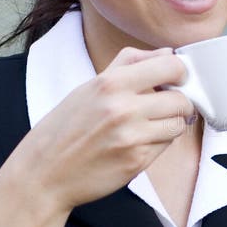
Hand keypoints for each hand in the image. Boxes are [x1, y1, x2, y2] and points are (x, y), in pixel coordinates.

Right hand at [27, 46, 196, 212]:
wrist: (45, 172)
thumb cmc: (66, 127)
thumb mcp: (90, 85)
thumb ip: (130, 64)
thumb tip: (167, 53)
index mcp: (112, 83)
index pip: (171, 67)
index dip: (180, 73)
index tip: (176, 80)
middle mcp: (123, 109)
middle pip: (180, 100)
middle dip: (178, 103)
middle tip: (166, 107)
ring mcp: (132, 137)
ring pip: (177, 125)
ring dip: (170, 125)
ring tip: (151, 126)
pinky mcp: (137, 162)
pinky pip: (166, 146)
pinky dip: (158, 143)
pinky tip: (139, 143)